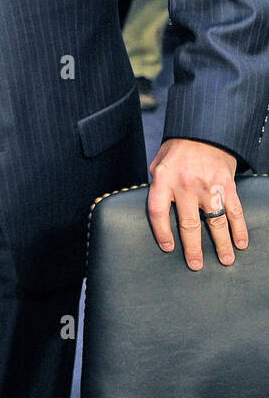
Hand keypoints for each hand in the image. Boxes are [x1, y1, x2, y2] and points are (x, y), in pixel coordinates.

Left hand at [147, 138, 245, 269]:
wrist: (203, 132)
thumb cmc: (177, 150)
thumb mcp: (158, 164)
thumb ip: (157, 186)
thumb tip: (157, 210)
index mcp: (163, 179)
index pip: (158, 212)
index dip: (162, 232)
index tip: (168, 248)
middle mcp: (185, 185)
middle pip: (189, 224)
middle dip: (193, 248)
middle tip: (196, 265)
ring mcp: (208, 186)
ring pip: (215, 222)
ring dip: (222, 244)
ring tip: (226, 260)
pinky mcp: (227, 186)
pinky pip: (234, 211)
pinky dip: (238, 229)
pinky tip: (240, 243)